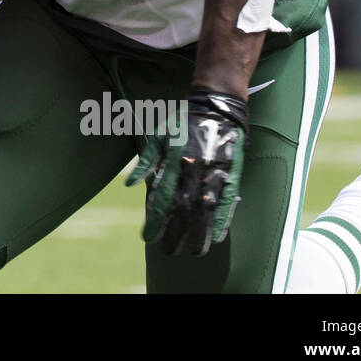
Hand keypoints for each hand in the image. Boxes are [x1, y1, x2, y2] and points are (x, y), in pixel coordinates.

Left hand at [127, 88, 248, 255]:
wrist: (216, 109)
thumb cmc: (182, 124)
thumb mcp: (158, 136)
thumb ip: (145, 161)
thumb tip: (129, 183)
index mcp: (173, 161)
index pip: (161, 198)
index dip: (155, 220)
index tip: (148, 238)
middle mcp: (193, 169)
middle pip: (182, 209)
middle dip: (175, 232)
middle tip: (168, 251)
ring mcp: (214, 172)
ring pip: (205, 210)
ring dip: (199, 233)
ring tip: (193, 251)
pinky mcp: (231, 174)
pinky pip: (227, 202)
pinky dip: (222, 220)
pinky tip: (216, 236)